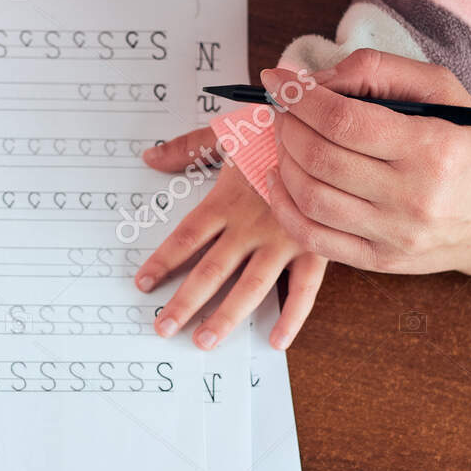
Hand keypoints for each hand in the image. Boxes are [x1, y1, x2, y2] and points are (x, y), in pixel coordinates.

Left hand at [136, 133, 326, 348]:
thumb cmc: (278, 129)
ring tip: (203, 342)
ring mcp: (284, 239)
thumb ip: (187, 148)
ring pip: (250, 287)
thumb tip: (150, 156)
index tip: (143, 284)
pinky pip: (304, 289)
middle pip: (211, 270)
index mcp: (227, 200)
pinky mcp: (315, 246)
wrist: (328, 128)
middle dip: (185, 302)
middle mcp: (251, 225)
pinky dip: (292, 316)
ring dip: (226, 317)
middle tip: (163, 328)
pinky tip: (276, 341)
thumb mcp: (228, 132)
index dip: (163, 261)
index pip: (186, 237)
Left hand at [264, 50, 470, 280]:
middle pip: (319, 157)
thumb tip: (315, 80)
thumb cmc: (470, 145)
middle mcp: (412, 196)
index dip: (299, 97)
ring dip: (282, 160)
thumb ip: (379, 71)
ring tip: (284, 138)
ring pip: (310, 197)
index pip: (343, 120)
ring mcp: (394, 234)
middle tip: (282, 108)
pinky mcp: (380, 261)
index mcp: (431, 147)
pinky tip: (281, 179)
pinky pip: (313, 238)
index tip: (278, 80)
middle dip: (286, 125)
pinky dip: (284, 207)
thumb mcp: (444, 89)